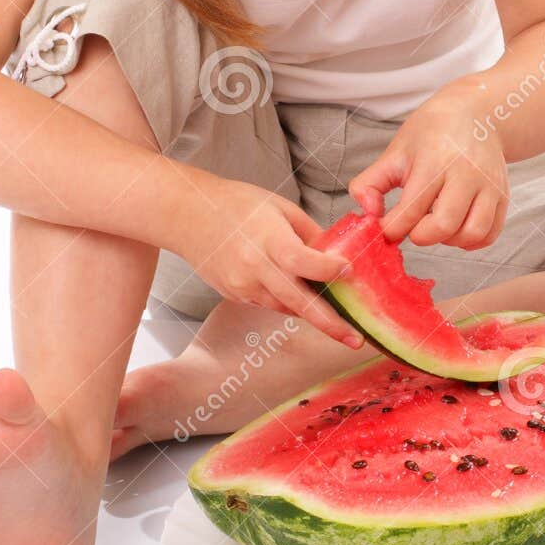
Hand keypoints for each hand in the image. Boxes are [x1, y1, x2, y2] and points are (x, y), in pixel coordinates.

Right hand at [173, 173, 362, 347]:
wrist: (187, 216)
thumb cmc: (237, 204)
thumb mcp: (279, 207)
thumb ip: (310, 233)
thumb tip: (338, 254)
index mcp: (267, 238)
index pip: (301, 260)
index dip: (327, 269)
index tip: (351, 271)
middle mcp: (254, 267)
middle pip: (297, 300)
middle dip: (330, 323)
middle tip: (356, 340)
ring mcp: (243, 286)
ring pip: (286, 308)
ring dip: (313, 314)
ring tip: (342, 324)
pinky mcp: (236, 296)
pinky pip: (271, 305)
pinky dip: (290, 304)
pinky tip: (305, 299)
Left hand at [347, 87, 508, 249]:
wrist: (476, 113)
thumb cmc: (432, 132)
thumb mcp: (395, 150)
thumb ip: (370, 183)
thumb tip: (367, 215)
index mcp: (434, 161)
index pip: (410, 210)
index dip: (391, 229)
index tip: (386, 228)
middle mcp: (466, 173)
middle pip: (443, 226)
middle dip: (420, 236)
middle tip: (412, 227)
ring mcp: (489, 185)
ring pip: (472, 233)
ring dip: (448, 241)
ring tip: (435, 227)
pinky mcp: (503, 195)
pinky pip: (490, 233)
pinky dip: (471, 241)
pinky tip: (456, 229)